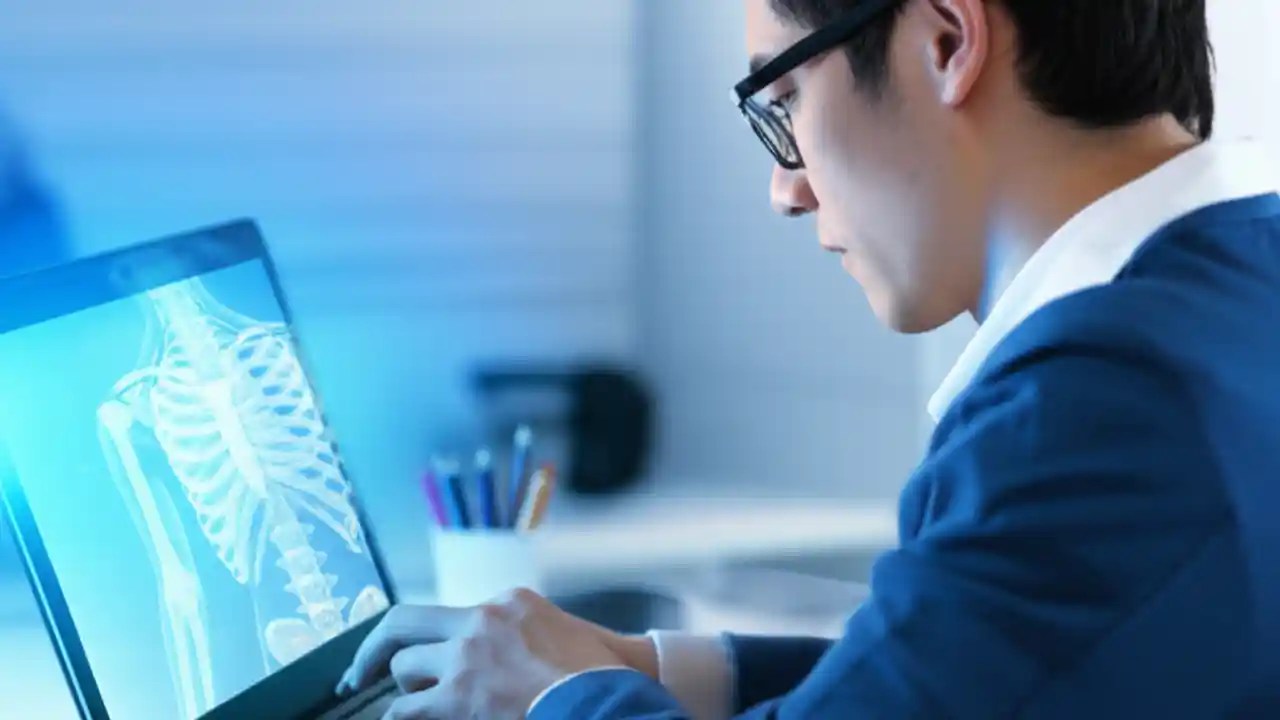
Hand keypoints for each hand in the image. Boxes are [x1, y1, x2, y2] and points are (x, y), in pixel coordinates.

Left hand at [336, 588, 657, 719]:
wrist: (604, 701)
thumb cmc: (602, 677)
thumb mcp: (574, 635)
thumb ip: (537, 634)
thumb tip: (529, 650)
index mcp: (509, 602)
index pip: (452, 615)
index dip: (431, 639)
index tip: (418, 654)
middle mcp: (480, 620)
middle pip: (405, 623)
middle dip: (375, 649)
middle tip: (356, 674)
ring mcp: (465, 658)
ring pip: (404, 667)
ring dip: (406, 691)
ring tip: (418, 707)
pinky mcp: (456, 697)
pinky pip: (405, 709)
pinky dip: (404, 716)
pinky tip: (407, 718)